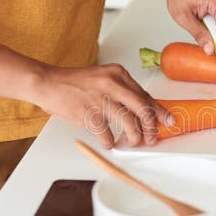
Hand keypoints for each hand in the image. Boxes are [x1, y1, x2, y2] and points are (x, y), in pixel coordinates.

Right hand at [27, 63, 173, 148]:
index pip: (145, 95)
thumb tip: (143, 110)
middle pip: (142, 109)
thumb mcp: (104, 79)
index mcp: (118, 73)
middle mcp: (112, 84)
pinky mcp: (88, 113)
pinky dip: (110, 142)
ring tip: (132, 142)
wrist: (48, 83)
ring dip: (134, 137)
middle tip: (152, 137)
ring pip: (128, 123)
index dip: (158, 111)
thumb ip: (123, 91)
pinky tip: (108, 142)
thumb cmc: (75, 84)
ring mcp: (100, 98)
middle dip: (151, 127)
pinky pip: (107, 134)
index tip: (167, 120)